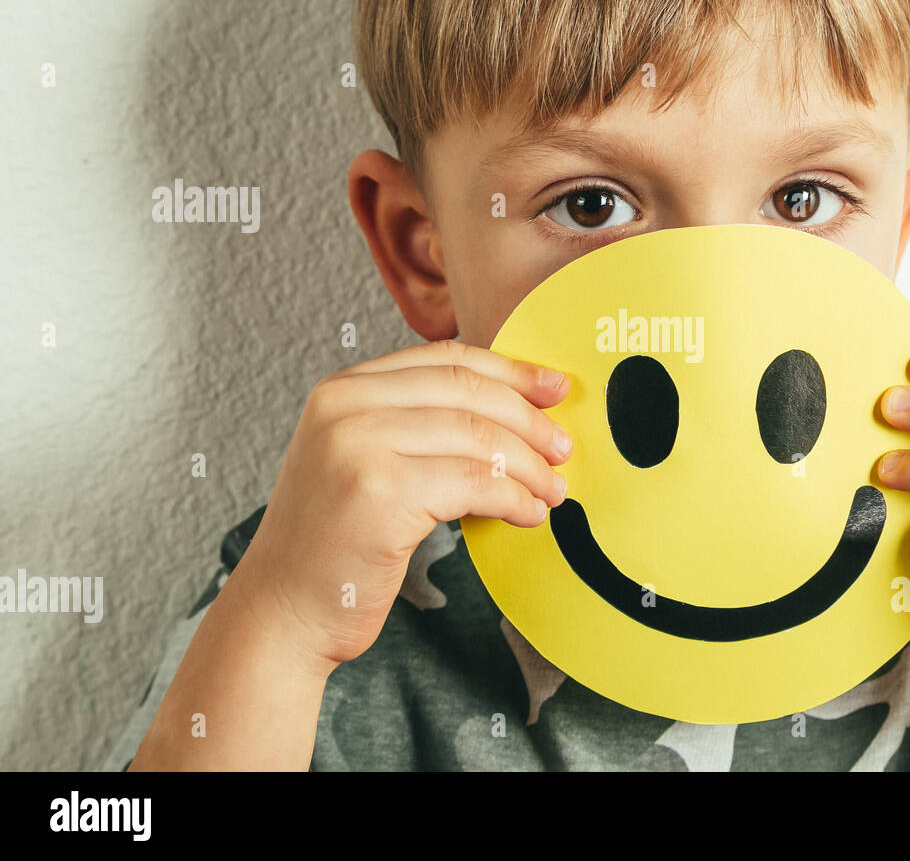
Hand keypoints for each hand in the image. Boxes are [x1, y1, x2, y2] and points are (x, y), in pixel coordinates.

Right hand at [235, 339, 571, 670]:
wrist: (283, 612)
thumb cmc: (337, 544)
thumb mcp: (365, 461)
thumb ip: (418, 425)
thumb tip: (518, 411)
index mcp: (344, 388)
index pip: (446, 359)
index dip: (510, 371)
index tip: (555, 388)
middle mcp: (345, 405)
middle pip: (467, 390)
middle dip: (529, 418)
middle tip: (564, 448)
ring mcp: (358, 445)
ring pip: (477, 437)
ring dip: (529, 466)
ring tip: (554, 490)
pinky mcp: (380, 492)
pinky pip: (474, 483)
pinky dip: (514, 498)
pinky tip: (529, 515)